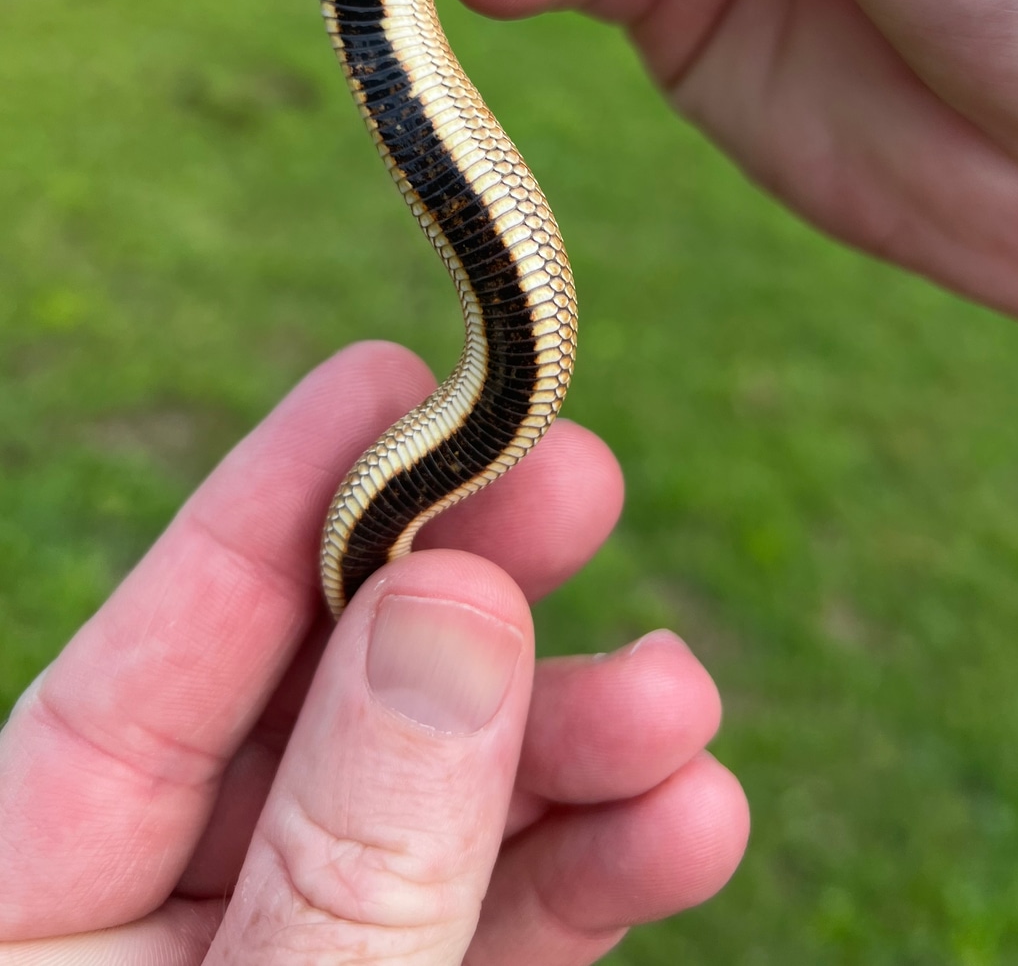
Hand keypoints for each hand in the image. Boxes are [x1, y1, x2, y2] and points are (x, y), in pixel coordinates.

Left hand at [0, 343, 746, 963]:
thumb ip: (350, 847)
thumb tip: (458, 600)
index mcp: (33, 895)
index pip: (161, 649)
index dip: (282, 496)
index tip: (395, 374)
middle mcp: (157, 907)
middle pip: (323, 697)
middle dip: (467, 593)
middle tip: (580, 479)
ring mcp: (283, 959)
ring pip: (434, 807)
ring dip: (570, 744)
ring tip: (679, 697)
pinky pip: (491, 924)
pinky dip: (592, 871)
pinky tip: (687, 818)